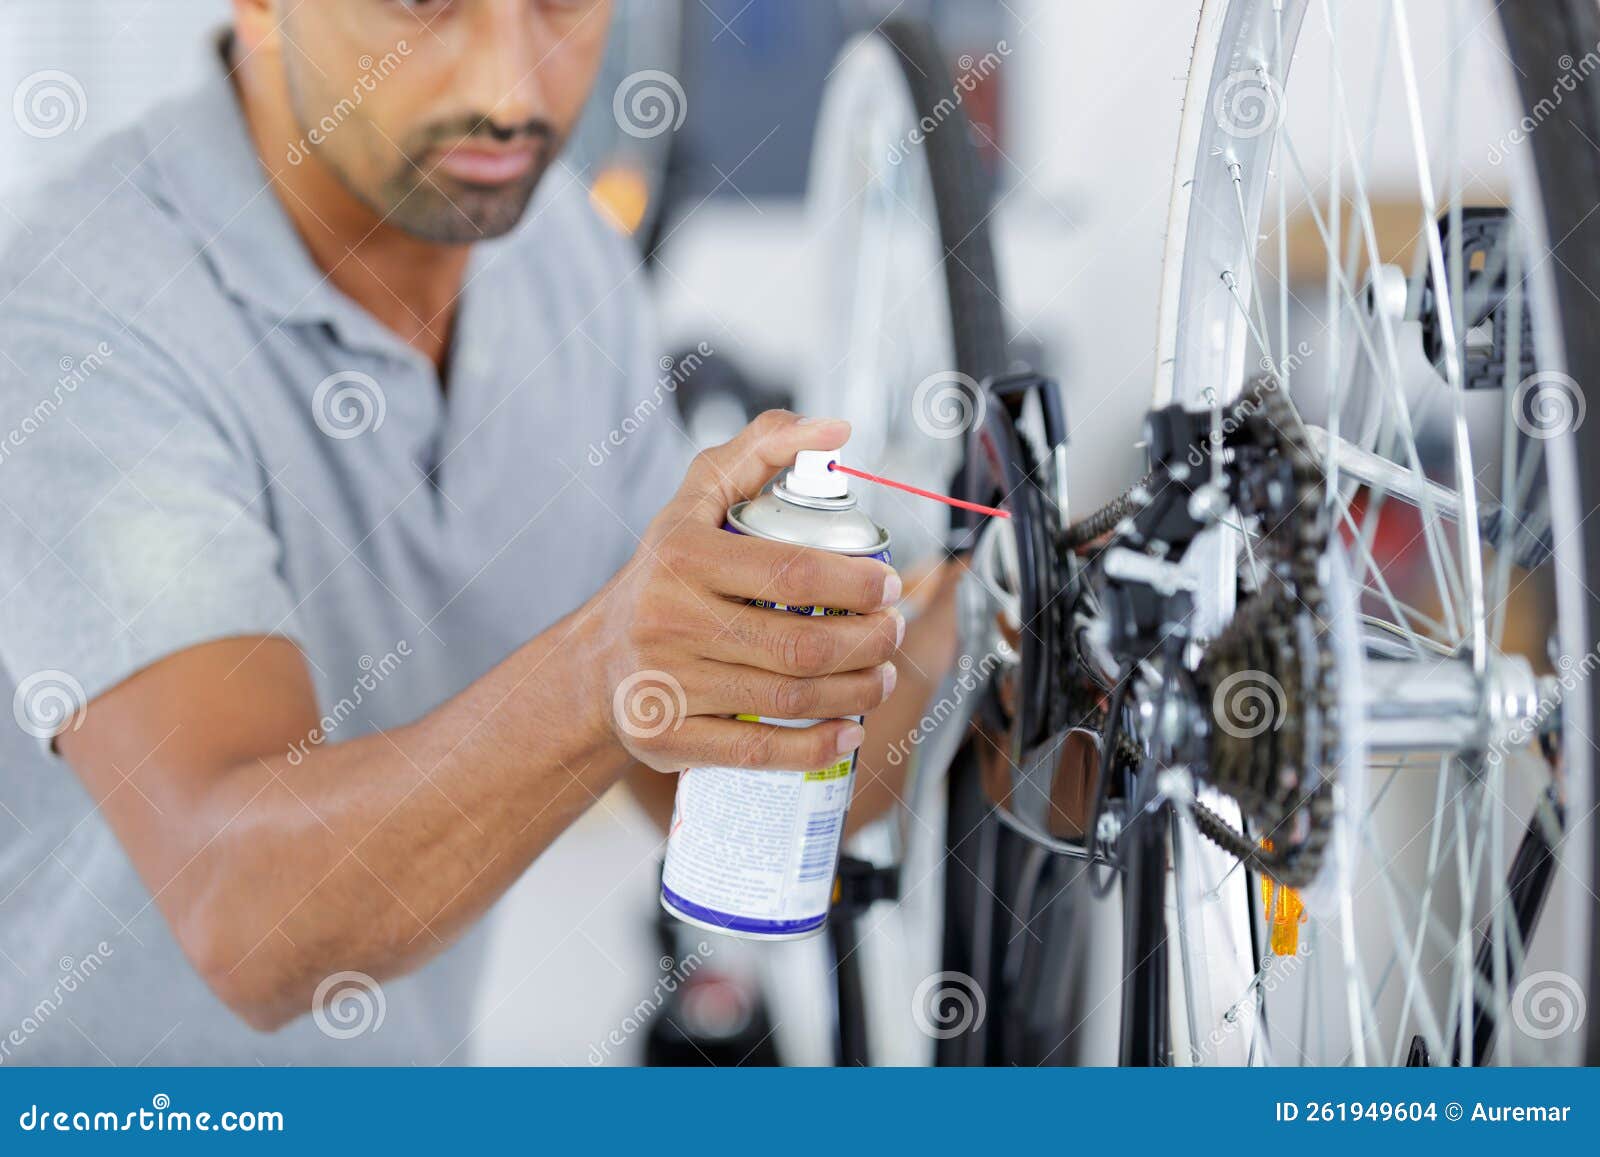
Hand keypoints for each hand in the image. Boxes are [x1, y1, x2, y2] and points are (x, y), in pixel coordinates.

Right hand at [597, 411, 903, 772]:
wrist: (597, 660)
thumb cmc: (666, 573)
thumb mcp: (699, 498)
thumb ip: (763, 449)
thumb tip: (836, 430)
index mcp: (682, 554)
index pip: (792, 570)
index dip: (856, 582)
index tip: (888, 585)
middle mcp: (668, 620)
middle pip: (799, 644)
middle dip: (868, 643)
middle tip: (892, 634)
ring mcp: (666, 685)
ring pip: (786, 700)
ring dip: (855, 694)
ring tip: (880, 677)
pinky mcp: (666, 739)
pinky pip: (755, 752)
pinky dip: (814, 748)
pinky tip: (848, 734)